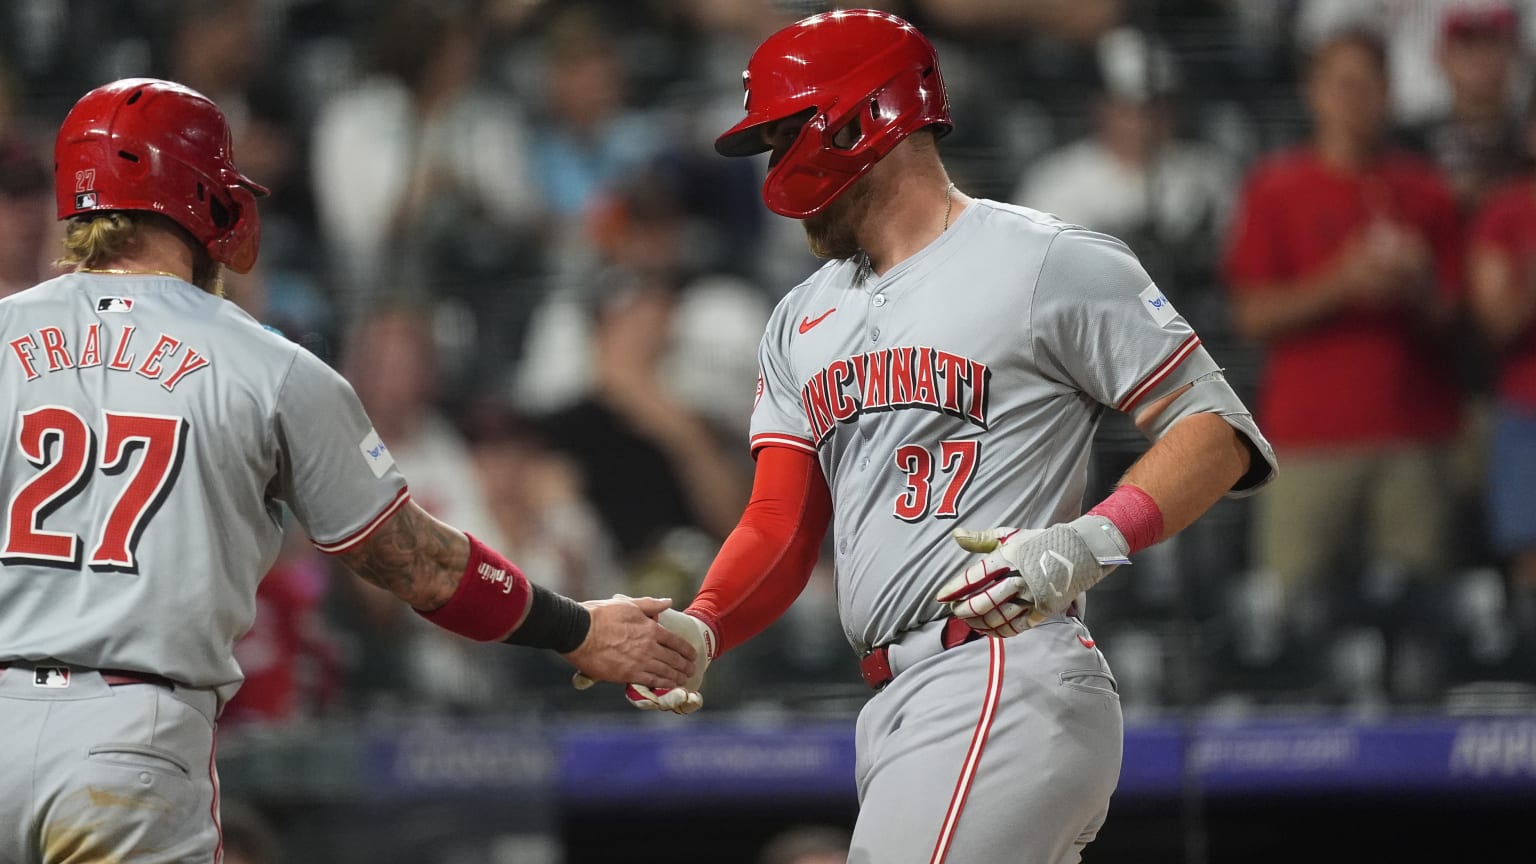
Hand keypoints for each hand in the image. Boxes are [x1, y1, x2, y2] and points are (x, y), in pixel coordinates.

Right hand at [573, 607, 715, 714]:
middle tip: (692, 670)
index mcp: (650, 628)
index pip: (676, 641)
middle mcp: (649, 646)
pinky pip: (652, 681)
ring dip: (678, 676)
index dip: (686, 650)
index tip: (692, 655)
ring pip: (666, 671)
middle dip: (685, 665)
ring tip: (684, 679)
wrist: (579, 632)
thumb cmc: (600, 615)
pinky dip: (663, 684)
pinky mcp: (627, 674)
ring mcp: (640, 661)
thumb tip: (668, 601)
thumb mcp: (628, 604)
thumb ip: (650, 604)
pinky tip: (669, 685)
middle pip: (674, 658)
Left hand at [935, 517, 1129, 637]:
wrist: (1079, 552)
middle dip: (964, 610)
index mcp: (1007, 558)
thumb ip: (981, 540)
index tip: (941, 597)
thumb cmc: (1040, 542)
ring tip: (968, 621)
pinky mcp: (1042, 611)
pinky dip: (998, 632)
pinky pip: (1016, 627)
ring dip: (978, 622)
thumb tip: (956, 535)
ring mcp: (1031, 597)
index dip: (954, 589)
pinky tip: (988, 629)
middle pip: (982, 601)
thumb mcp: (1011, 535)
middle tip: (954, 611)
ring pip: (997, 617)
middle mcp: (1017, 579)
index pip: (973, 577)